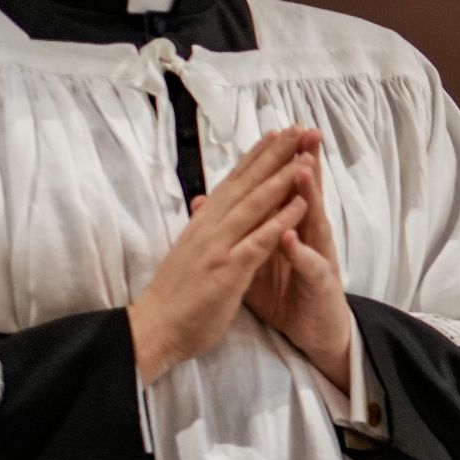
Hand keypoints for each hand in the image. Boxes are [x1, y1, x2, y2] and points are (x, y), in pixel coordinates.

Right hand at [128, 130, 309, 384]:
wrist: (153, 330)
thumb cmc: (174, 294)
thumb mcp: (188, 252)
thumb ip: (201, 227)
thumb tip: (204, 203)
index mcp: (202, 223)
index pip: (232, 182)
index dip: (255, 156)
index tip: (276, 134)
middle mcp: (208, 228)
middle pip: (246, 184)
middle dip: (273, 155)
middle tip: (298, 129)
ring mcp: (218, 247)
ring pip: (254, 205)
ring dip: (282, 179)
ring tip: (305, 157)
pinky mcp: (228, 270)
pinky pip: (259, 241)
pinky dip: (280, 220)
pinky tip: (301, 205)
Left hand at [243, 129, 352, 386]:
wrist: (312, 333)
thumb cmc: (286, 294)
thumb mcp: (256, 258)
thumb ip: (241, 228)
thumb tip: (209, 200)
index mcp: (292, 228)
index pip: (287, 188)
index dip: (284, 161)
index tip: (279, 130)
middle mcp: (310, 237)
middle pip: (308, 195)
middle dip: (307, 163)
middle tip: (305, 133)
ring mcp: (318, 259)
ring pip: (314, 223)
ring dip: (308, 196)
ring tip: (301, 170)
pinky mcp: (321, 285)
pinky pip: (310, 266)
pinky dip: (300, 251)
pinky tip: (290, 236)